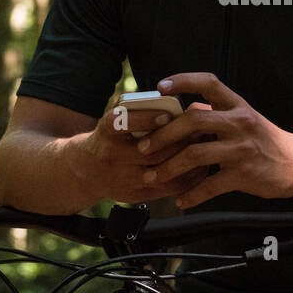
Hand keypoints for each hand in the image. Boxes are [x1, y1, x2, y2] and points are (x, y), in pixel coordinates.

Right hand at [76, 103, 212, 204]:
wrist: (87, 171)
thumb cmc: (111, 137)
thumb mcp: (115, 119)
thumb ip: (136, 109)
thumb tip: (173, 97)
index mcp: (107, 132)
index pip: (122, 123)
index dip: (144, 120)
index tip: (166, 115)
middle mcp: (112, 155)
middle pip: (149, 151)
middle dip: (178, 139)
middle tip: (201, 127)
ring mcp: (123, 178)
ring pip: (162, 172)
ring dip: (186, 159)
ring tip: (205, 145)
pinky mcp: (135, 195)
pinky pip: (166, 188)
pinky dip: (187, 178)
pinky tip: (201, 166)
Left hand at [137, 72, 292, 209]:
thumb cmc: (266, 141)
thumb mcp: (245, 119)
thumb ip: (217, 116)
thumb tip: (181, 115)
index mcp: (237, 105)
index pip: (208, 83)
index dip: (183, 80)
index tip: (159, 85)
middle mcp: (239, 122)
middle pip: (193, 119)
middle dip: (162, 134)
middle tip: (143, 148)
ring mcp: (241, 149)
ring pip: (195, 154)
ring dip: (168, 167)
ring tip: (152, 177)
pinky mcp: (243, 174)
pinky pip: (209, 185)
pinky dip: (191, 195)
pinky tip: (181, 201)